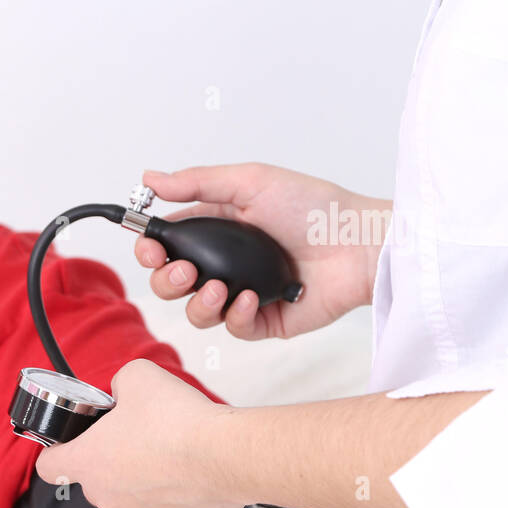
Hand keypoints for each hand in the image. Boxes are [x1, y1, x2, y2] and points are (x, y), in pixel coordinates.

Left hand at [33, 359, 244, 507]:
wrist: (226, 454)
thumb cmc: (178, 421)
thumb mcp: (136, 377)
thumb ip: (119, 385)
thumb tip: (123, 392)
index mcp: (89, 463)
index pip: (49, 466)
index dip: (56, 451)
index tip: (68, 444)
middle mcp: (109, 497)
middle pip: (96, 480)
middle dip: (110, 459)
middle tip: (135, 436)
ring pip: (133, 495)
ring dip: (144, 477)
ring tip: (170, 450)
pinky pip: (169, 507)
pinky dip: (177, 492)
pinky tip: (192, 469)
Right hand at [134, 163, 389, 339]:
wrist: (359, 244)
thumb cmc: (314, 207)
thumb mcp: (251, 181)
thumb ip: (197, 182)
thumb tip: (149, 178)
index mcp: (215, 230)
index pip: (166, 246)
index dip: (149, 251)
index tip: (149, 249)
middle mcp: (224, 264)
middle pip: (171, 284)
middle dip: (167, 281)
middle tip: (186, 271)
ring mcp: (241, 295)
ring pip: (195, 313)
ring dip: (197, 302)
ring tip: (219, 287)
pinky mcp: (262, 322)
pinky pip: (232, 329)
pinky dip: (236, 315)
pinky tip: (253, 297)